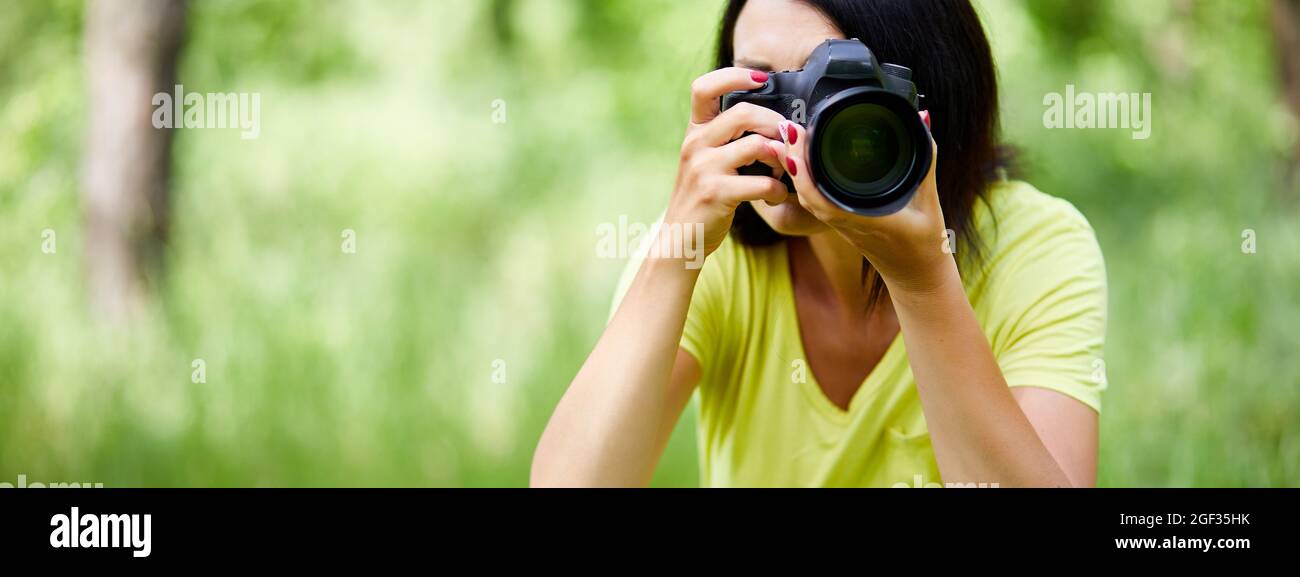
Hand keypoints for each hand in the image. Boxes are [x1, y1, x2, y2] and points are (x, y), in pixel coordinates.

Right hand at [663, 68, 789, 259]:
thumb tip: (773, 122)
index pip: (705, 87)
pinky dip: (778, 190)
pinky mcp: (717, 193)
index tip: (761, 79)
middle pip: (743, 112)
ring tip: (782, 171)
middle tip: (786, 139)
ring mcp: (704, 169)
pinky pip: (762, 182)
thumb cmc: (702, 199)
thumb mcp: (705, 161)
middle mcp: (695, 145)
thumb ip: (727, 138)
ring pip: (757, 145)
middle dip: (775, 123)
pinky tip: (777, 196)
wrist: (680, 240)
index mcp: (694, 132)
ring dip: (781, 157)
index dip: (734, 75)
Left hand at [772, 111, 956, 294]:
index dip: (803, 170)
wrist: (915, 274)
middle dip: (792, 160)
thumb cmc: (924, 240)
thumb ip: (926, 156)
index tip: (796, 138)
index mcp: (863, 219)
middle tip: (785, 127)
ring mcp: (839, 224)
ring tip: (785, 138)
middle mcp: (844, 222)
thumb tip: (923, 116)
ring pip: (806, 198)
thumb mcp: (929, 197)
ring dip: (794, 170)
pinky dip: (802, 181)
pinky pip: (813, 202)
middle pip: (806, 192)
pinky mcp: (839, 222)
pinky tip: (797, 161)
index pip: (821, 196)